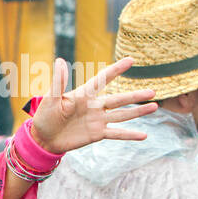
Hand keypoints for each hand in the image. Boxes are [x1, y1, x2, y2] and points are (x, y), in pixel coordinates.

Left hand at [29, 57, 156, 154]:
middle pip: (118, 99)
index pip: (102, 80)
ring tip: (155, 106)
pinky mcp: (97, 134)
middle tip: (153, 92)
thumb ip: (58, 81)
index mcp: (84, 95)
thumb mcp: (50, 98)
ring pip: (122, 115)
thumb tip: (61, 60)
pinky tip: (144, 135)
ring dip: (138, 112)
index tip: (131, 60)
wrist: (42, 138)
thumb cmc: (45, 116)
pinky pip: (116, 134)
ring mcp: (97, 120)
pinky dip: (129, 135)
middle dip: (135, 96)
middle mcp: (94, 106)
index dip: (116, 70)